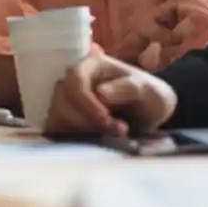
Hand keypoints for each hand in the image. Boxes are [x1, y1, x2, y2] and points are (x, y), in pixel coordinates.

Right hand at [43, 54, 176, 136]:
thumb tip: (101, 92)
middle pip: (61, 100)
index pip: (75, 81)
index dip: (86, 103)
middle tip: (118, 131)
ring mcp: (66, 99)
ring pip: (57, 116)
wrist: (149, 114)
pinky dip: (73, 138)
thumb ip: (130, 88)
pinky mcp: (65, 118)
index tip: (106, 120)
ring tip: (111, 136)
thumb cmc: (150, 97)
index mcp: (92, 65)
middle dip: (87, 121)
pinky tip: (96, 142)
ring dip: (82, 131)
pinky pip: (57, 129)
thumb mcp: (151, 92)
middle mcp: (74, 79)